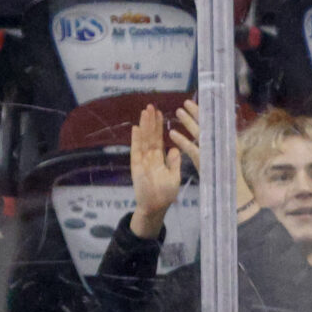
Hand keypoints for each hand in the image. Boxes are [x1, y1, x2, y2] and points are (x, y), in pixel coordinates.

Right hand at [127, 103, 193, 236]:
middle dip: (151, 121)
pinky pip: (136, 151)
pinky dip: (136, 140)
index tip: (159, 113)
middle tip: (151, 105)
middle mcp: (150, 157)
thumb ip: (174, 163)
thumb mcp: (174, 176)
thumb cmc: (165, 193)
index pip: (159, 139)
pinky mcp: (137, 166)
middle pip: (151, 136)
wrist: (155, 206)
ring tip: (145, 112)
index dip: (159, 126)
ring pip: (144, 140)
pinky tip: (136, 128)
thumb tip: (175, 149)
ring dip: (144, 126)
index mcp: (160, 158)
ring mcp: (142, 160)